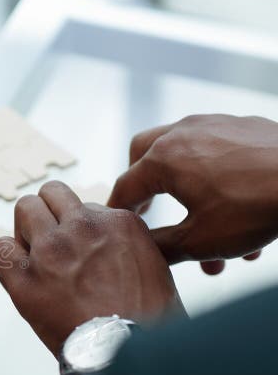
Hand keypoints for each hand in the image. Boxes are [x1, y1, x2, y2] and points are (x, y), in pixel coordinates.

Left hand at [0, 181, 184, 355]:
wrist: (126, 354)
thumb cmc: (146, 321)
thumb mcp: (155, 266)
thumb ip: (126, 244)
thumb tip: (105, 242)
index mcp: (118, 222)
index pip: (85, 206)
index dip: (78, 227)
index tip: (80, 247)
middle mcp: (83, 228)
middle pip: (51, 193)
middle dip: (48, 212)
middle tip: (49, 238)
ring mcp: (50, 251)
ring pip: (25, 209)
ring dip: (26, 228)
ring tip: (34, 253)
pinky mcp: (24, 279)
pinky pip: (1, 249)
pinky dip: (6, 257)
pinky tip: (18, 271)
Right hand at [108, 115, 277, 272]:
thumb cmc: (255, 208)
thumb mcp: (200, 240)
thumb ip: (163, 247)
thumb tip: (143, 251)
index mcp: (163, 159)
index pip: (125, 186)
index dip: (119, 211)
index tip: (118, 225)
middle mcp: (182, 133)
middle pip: (144, 153)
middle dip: (142, 183)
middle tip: (149, 206)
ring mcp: (214, 124)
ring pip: (184, 152)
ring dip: (186, 187)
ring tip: (204, 221)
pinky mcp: (244, 126)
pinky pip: (216, 150)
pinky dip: (214, 176)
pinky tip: (235, 202)